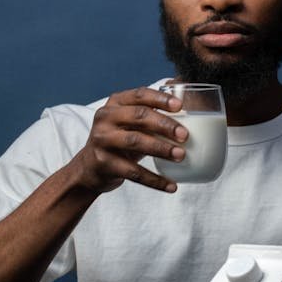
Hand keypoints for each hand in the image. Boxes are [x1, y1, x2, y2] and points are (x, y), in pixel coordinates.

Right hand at [68, 87, 188, 193]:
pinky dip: (155, 180)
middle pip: (139, 116)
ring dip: (161, 149)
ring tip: (181, 156)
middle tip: (185, 135)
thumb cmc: (120, 140)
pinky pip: (133, 172)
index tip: (180, 106)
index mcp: (115, 103)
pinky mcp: (103, 163)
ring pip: (136, 141)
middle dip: (164, 125)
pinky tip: (171, 185)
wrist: (90, 167)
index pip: (139, 95)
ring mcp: (102, 140)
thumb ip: (151, 116)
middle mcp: (105, 118)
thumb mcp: (130, 124)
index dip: (160, 99)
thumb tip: (191, 112)